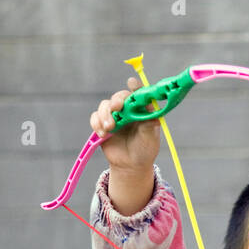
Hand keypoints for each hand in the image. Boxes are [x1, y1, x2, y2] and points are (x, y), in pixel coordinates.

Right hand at [91, 77, 160, 212]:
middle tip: (116, 108)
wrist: (131, 166)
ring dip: (105, 114)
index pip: (138, 93)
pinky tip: (103, 134)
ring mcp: (114, 116)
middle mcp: (127, 109)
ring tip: (109, 128)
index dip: (135, 86)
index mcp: (141, 109)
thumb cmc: (145, 150)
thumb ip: (149, 126)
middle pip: (119, 96)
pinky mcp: (102, 124)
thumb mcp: (150, 139)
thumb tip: (153, 117)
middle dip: (116, 101)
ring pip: (105, 106)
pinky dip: (97, 123)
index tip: (131, 83)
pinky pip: (95, 118)